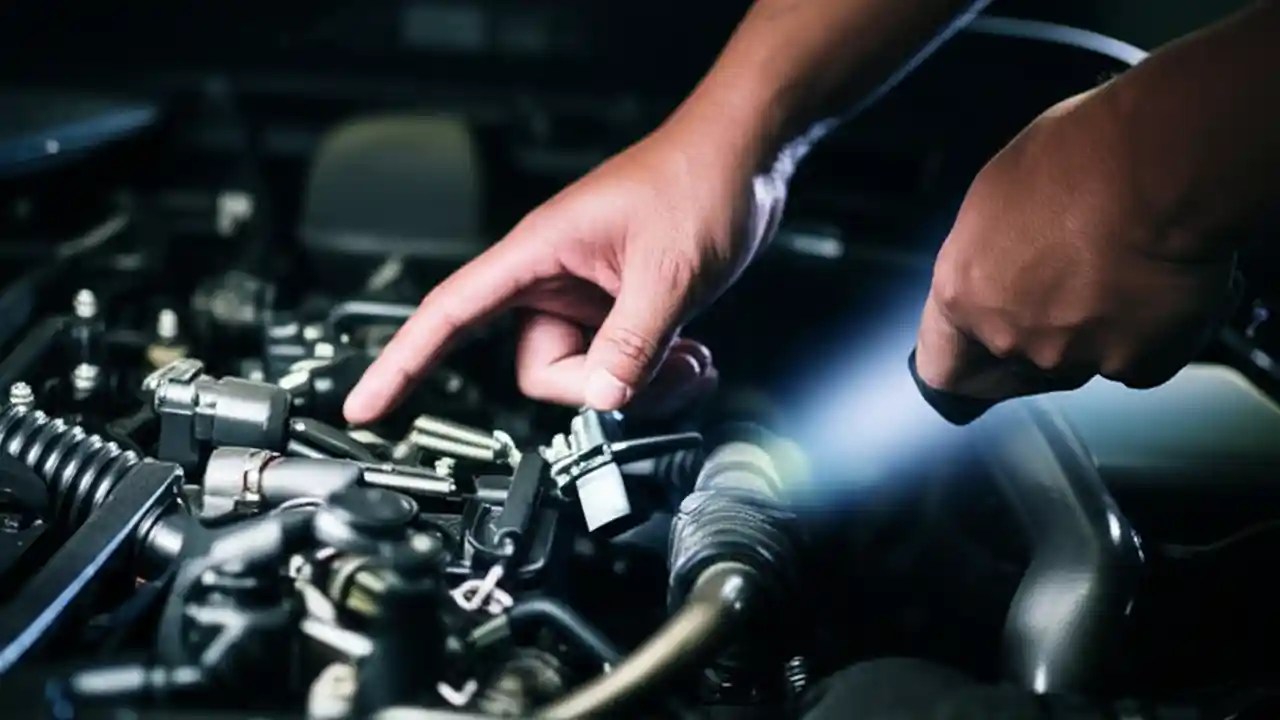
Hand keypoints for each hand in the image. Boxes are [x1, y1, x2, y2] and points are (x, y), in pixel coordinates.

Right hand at [343, 114, 789, 423]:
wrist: (743, 160)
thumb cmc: (695, 180)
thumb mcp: (668, 268)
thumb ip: (633, 341)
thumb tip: (603, 398)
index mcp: (537, 254)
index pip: (448, 313)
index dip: (401, 363)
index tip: (365, 408)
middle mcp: (553, 280)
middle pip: (543, 371)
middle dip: (602, 385)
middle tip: (660, 364)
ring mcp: (587, 298)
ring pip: (589, 377)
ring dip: (644, 382)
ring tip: (689, 355)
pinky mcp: (619, 310)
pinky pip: (620, 366)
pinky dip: (658, 373)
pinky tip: (692, 352)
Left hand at [914, 89, 1238, 404]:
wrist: (1164, 164)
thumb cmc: (1078, 156)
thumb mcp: (998, 195)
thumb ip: (990, 255)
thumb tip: (1001, 265)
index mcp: (963, 294)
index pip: (945, 368)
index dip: (968, 360)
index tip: (985, 352)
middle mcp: (1010, 337)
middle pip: (1023, 359)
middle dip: (1046, 329)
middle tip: (1078, 275)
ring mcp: (1075, 356)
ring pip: (1084, 357)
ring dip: (1100, 326)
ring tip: (1125, 265)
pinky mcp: (1140, 364)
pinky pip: (1143, 357)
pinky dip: (1154, 331)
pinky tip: (1163, 282)